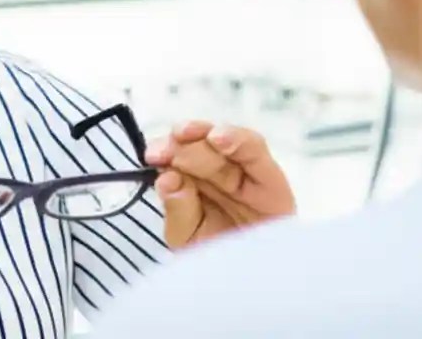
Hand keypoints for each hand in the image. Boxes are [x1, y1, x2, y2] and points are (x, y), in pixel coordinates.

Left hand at [145, 121, 295, 248]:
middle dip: (178, 145)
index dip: (163, 151)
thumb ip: (177, 210)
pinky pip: (254, 150)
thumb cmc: (222, 262)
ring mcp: (245, 174)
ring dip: (202, 133)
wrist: (257, 287)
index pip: (176, 159)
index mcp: (196, 186)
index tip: (151, 156)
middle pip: (197, 146)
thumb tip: (168, 178)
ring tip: (184, 134)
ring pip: (223, 141)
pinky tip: (219, 138)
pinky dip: (237, 139)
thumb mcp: (189, 240)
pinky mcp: (270, 177)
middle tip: (163, 152)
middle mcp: (219, 176)